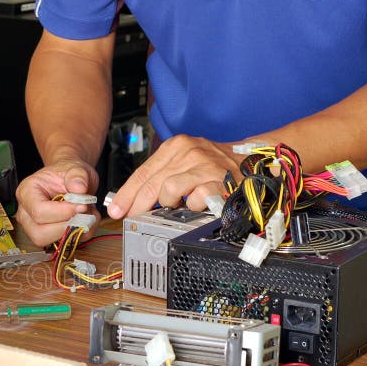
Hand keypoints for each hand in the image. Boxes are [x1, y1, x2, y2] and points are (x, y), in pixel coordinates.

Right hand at [15, 158, 101, 246]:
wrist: (70, 179)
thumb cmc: (67, 174)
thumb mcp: (75, 168)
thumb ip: (77, 176)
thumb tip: (79, 189)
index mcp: (27, 192)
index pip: (39, 212)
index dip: (63, 212)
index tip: (82, 205)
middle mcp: (27, 212)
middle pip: (40, 233)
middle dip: (66, 226)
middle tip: (85, 212)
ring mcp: (35, 226)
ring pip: (50, 242)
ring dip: (74, 231)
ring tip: (86, 214)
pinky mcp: (49, 235)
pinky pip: (63, 243)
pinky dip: (80, 234)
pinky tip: (85, 219)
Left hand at [106, 135, 242, 218]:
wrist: (249, 163)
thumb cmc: (212, 167)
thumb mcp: (183, 163)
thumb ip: (159, 178)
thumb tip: (131, 201)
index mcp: (176, 146)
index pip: (143, 172)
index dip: (127, 194)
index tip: (117, 210)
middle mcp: (189, 152)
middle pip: (152, 184)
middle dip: (139, 205)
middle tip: (134, 219)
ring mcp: (205, 166)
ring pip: (169, 190)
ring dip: (169, 204)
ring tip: (178, 205)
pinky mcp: (220, 181)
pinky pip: (195, 199)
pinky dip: (193, 206)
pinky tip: (197, 204)